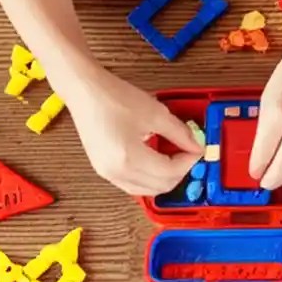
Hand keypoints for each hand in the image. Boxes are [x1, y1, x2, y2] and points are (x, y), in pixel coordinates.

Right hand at [64, 68, 202, 195]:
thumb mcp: (156, 113)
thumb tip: (196, 146)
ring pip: (147, 190)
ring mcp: (108, 174)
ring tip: (175, 158)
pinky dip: (150, 180)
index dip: (189, 161)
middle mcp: (116, 172)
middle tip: (189, 154)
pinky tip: (157, 163)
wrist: (84, 91)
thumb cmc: (114, 97)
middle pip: (160, 186)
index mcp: (128, 158)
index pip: (170, 171)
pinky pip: (133, 186)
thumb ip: (181, 133)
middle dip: (180, 172)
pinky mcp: (103, 171)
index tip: (197, 149)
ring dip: (165, 179)